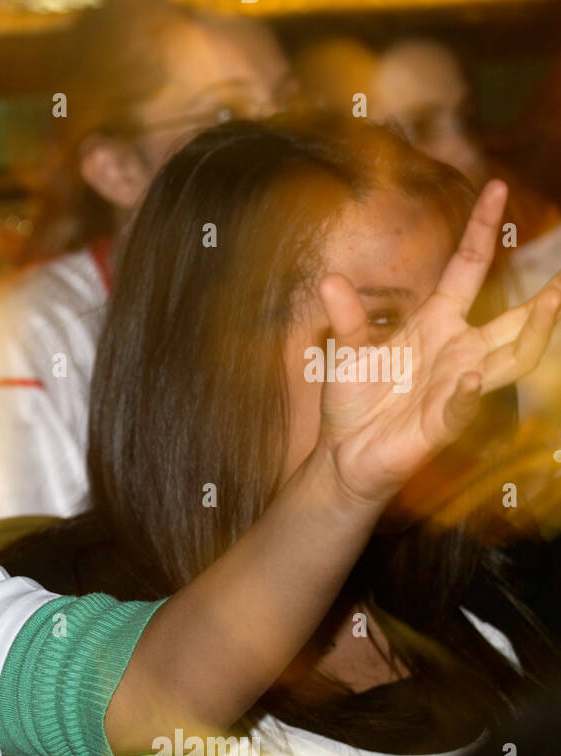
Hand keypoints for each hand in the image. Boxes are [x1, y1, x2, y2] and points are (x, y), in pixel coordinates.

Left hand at [316, 180, 560, 506]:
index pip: (467, 269)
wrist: (343, 455)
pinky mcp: (442, 422)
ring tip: (551, 303)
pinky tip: (468, 381)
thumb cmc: (354, 402)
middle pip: (512, 319)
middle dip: (544, 299)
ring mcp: (456, 386)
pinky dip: (467, 393)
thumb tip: (329, 279)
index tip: (496, 187)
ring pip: (510, 358)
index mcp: (435, 323)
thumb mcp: (348, 352)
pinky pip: (462, 405)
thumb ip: (347, 317)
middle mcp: (456, 350)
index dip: (481, 231)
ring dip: (532, 333)